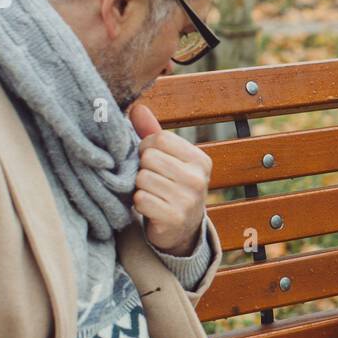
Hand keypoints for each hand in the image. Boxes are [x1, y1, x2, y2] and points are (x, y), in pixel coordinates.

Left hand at [129, 103, 210, 253]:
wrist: (181, 229)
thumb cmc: (171, 186)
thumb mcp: (167, 158)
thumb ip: (152, 132)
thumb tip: (137, 107)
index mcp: (200, 160)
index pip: (159, 139)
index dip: (146, 147)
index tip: (150, 160)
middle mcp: (198, 178)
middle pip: (149, 158)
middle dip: (142, 168)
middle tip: (151, 180)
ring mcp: (188, 200)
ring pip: (143, 179)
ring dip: (139, 187)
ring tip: (151, 193)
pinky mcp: (174, 218)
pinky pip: (141, 200)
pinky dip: (139, 203)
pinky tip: (149, 206)